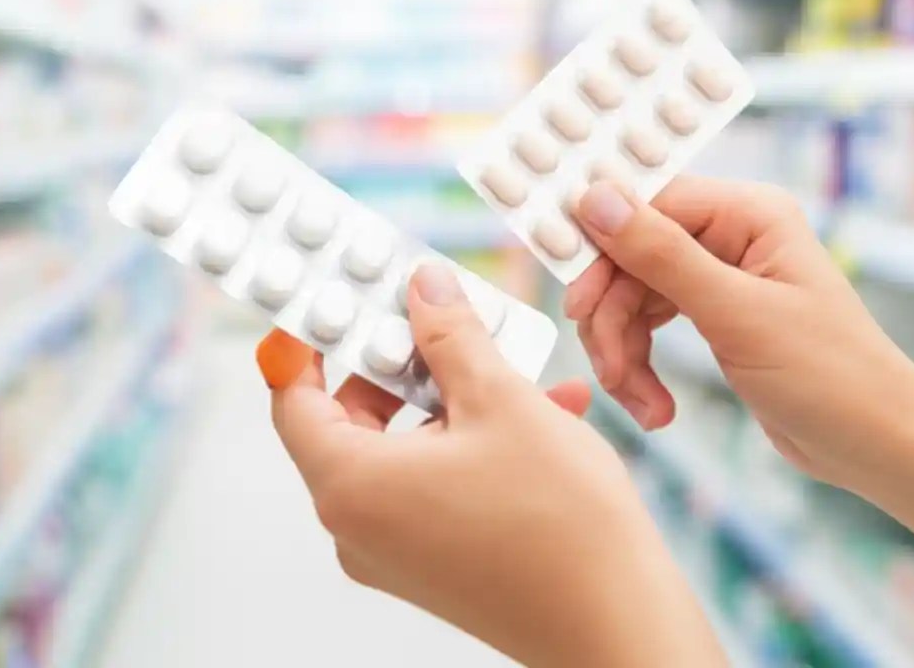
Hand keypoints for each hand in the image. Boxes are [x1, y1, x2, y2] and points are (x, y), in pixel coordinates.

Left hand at [266, 264, 724, 667]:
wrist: (619, 623)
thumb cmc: (560, 527)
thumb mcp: (500, 401)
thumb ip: (450, 335)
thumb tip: (423, 289)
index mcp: (352, 486)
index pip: (293, 400)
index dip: (311, 343)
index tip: (338, 303)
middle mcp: (360, 527)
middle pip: (354, 421)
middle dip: (403, 362)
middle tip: (438, 318)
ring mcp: (398, 553)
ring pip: (409, 449)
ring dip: (457, 399)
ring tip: (516, 363)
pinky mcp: (437, 566)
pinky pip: (438, 484)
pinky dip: (476, 444)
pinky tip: (546, 412)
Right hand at [565, 178, 913, 486]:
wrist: (876, 444)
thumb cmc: (829, 374)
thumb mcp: (736, 314)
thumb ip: (661, 254)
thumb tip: (595, 198)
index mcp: (748, 213)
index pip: (647, 207)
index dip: (602, 252)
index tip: (573, 302)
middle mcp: (732, 234)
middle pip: (629, 259)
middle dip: (612, 321)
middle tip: (611, 372)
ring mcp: (720, 277)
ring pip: (630, 299)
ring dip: (623, 356)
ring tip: (643, 405)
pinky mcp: (713, 317)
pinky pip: (647, 329)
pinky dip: (640, 370)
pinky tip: (655, 409)